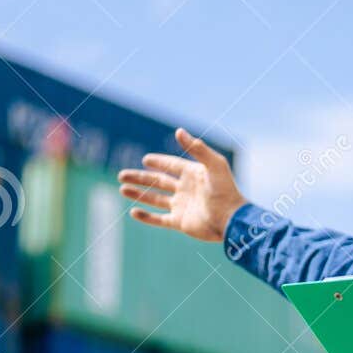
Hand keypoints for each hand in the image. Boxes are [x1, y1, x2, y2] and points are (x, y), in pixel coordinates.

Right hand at [118, 128, 246, 242]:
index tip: (145, 159)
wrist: (231, 219)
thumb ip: (197, 148)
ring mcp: (182, 206)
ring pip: (155, 199)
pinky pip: (160, 219)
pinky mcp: (181, 222)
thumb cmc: (226, 190)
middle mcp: (186, 189)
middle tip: (121, 175)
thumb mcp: (214, 164)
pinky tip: (133, 212)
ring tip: (122, 189)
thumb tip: (178, 131)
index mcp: (193, 174)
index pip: (172, 165)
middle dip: (140, 178)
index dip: (158, 162)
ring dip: (139, 194)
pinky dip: (146, 217)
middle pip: (158, 181)